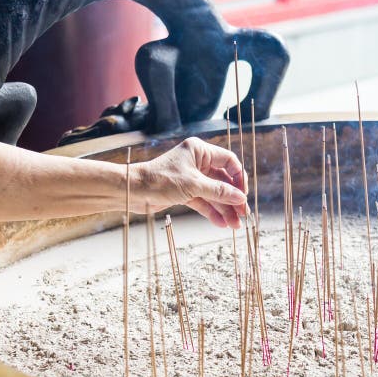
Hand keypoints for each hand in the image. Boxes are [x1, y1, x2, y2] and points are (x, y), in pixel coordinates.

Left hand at [133, 137, 247, 227]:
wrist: (134, 191)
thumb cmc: (160, 180)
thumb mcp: (194, 185)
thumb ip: (219, 192)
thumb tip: (241, 198)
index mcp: (200, 151)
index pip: (229, 162)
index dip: (238, 178)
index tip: (243, 195)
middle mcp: (197, 162)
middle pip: (223, 181)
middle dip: (232, 199)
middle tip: (243, 215)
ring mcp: (192, 178)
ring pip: (214, 194)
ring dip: (224, 209)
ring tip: (234, 225)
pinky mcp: (185, 192)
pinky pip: (204, 202)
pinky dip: (212, 212)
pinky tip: (221, 223)